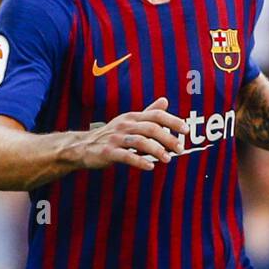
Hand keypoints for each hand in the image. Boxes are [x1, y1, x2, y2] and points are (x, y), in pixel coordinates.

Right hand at [73, 97, 188, 172]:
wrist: (83, 146)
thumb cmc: (111, 135)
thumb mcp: (129, 121)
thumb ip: (148, 113)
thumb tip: (165, 101)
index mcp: (132, 117)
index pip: (156, 115)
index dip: (172, 121)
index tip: (186, 130)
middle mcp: (125, 125)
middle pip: (151, 128)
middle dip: (168, 138)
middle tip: (180, 148)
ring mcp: (116, 138)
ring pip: (140, 141)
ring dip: (156, 150)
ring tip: (168, 159)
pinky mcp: (108, 152)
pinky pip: (126, 156)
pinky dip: (139, 161)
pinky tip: (150, 167)